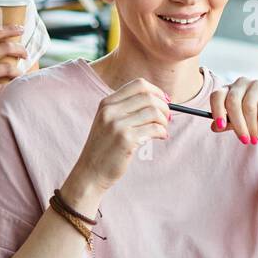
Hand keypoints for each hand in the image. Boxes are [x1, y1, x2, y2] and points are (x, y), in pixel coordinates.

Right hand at [0, 26, 28, 117]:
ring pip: (8, 68)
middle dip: (20, 50)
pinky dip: (10, 89)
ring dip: (18, 71)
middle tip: (26, 54)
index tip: (20, 29)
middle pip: (5, 48)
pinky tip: (13, 90)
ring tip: (21, 74)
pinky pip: (1, 88)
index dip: (9, 29)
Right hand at [65, 79, 170, 196]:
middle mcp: (110, 111)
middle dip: (164, 106)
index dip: (156, 91)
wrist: (90, 172)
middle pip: (148, 96)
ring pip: (153, 112)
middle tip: (168, 117)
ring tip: (162, 130)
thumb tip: (160, 100)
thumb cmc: (104, 148)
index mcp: (106, 103)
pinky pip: (154, 129)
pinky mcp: (126, 140)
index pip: (138, 84)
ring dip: (164, 121)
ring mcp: (117, 125)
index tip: (164, 100)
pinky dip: (162, 132)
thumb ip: (127, 109)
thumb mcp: (108, 122)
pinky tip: (161, 137)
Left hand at [209, 77, 257, 145]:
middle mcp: (241, 84)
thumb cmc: (256, 120)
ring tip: (255, 139)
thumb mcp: (239, 124)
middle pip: (233, 102)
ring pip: (248, 106)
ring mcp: (256, 84)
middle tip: (244, 140)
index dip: (217, 111)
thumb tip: (214, 127)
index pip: (217, 96)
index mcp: (229, 90)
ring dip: (252, 126)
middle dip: (238, 124)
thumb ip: (227, 124)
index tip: (221, 126)